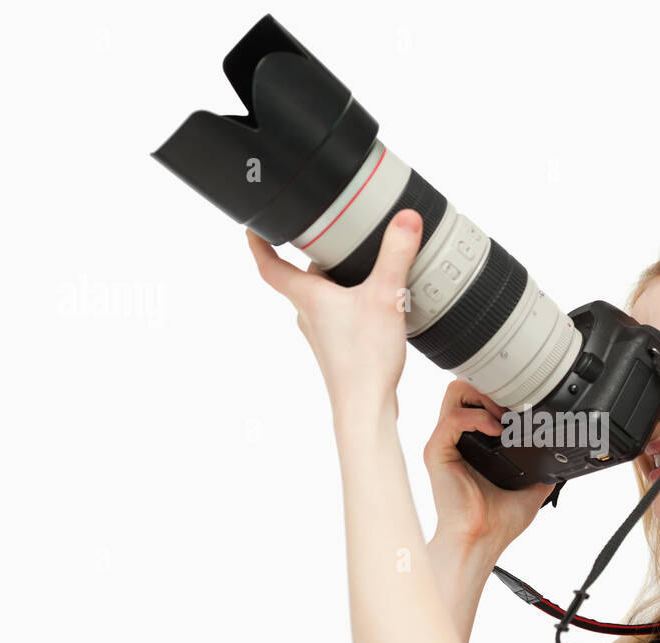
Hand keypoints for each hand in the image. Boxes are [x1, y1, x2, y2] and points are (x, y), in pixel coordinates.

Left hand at [246, 209, 423, 421]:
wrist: (365, 407)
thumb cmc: (364, 360)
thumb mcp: (384, 296)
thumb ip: (395, 254)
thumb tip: (405, 218)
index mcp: (308, 297)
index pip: (270, 265)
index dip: (259, 243)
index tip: (254, 227)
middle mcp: (309, 315)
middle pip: (303, 277)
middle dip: (317, 257)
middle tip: (332, 236)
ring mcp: (323, 334)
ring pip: (324, 298)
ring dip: (338, 282)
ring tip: (363, 268)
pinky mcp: (339, 349)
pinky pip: (340, 317)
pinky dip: (352, 304)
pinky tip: (377, 306)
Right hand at [424, 378, 555, 550]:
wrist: (481, 541)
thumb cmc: (495, 522)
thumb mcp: (529, 490)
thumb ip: (542, 472)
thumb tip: (561, 465)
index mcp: (470, 444)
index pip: (476, 399)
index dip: (498, 394)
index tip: (520, 407)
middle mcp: (454, 440)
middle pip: (463, 388)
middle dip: (490, 389)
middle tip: (511, 409)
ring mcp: (444, 444)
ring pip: (454, 394)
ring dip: (484, 398)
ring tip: (503, 418)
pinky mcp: (437, 452)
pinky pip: (452, 419)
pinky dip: (476, 417)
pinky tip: (496, 429)